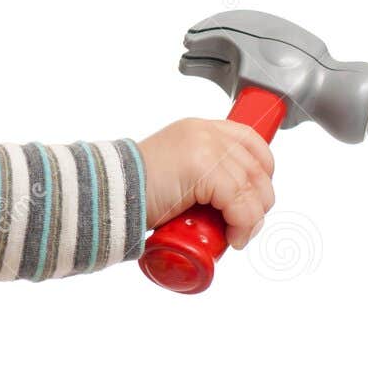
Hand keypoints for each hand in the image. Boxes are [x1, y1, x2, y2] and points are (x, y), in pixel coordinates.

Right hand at [135, 118, 275, 249]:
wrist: (104, 196)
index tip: (255, 198)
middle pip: (257, 168)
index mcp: (198, 129)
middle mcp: (205, 132)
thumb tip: (229, 205)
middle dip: (258, 202)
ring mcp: (205, 147)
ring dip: (250, 220)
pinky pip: (240, 202)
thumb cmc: (133, 193)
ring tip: (235, 237)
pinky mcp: (203, 167)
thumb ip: (200, 177)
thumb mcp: (175, 175)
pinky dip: (242, 225)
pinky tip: (231, 238)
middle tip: (244, 226)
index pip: (249, 141)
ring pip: (252, 188)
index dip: (263, 171)